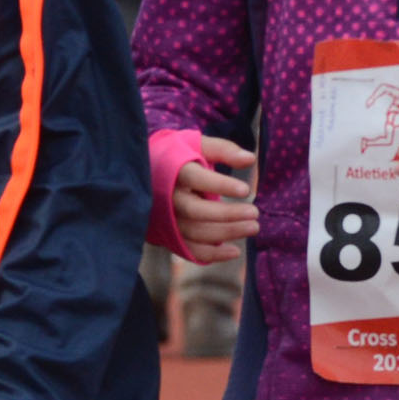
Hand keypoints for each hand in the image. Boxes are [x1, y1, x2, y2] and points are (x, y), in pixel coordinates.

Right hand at [172, 135, 259, 263]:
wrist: (143, 174)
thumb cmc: (177, 156)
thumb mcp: (196, 145)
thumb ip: (223, 150)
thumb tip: (251, 159)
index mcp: (173, 171)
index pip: (196, 178)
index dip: (220, 185)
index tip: (246, 190)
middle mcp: (167, 198)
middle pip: (196, 210)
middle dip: (227, 214)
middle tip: (255, 213)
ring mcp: (167, 219)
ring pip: (195, 232)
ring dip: (226, 233)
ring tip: (253, 227)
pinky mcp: (169, 235)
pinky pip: (189, 250)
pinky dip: (212, 255)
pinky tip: (235, 251)